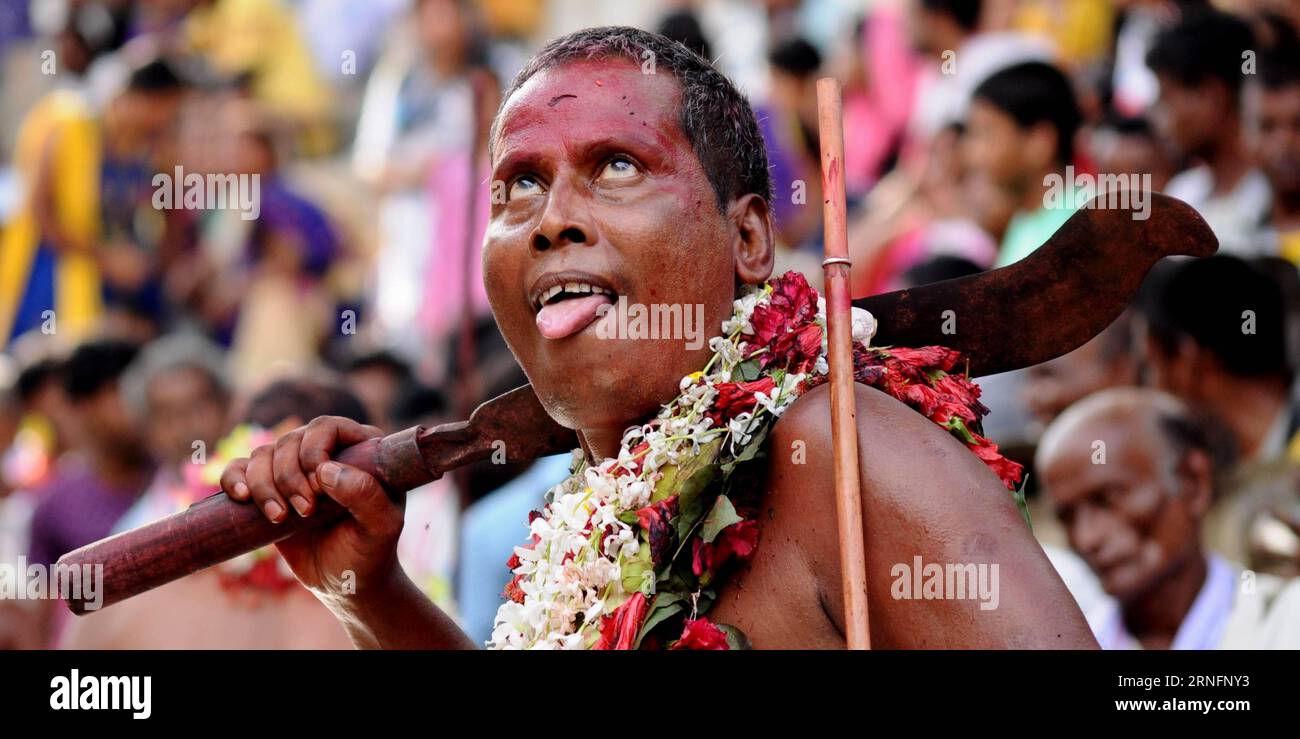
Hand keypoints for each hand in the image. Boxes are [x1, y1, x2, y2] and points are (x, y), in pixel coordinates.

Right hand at [219, 416, 404, 599]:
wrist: (344, 580)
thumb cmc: (369, 551)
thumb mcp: (381, 528)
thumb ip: (366, 496)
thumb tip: (325, 470)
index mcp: (360, 451)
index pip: (328, 427)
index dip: (314, 452)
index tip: (318, 490)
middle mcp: (325, 452)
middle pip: (290, 440)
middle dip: (289, 477)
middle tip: (304, 511)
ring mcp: (295, 470)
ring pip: (263, 454)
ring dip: (264, 485)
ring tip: (278, 517)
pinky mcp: (268, 489)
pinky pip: (239, 469)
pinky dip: (234, 479)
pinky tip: (242, 499)